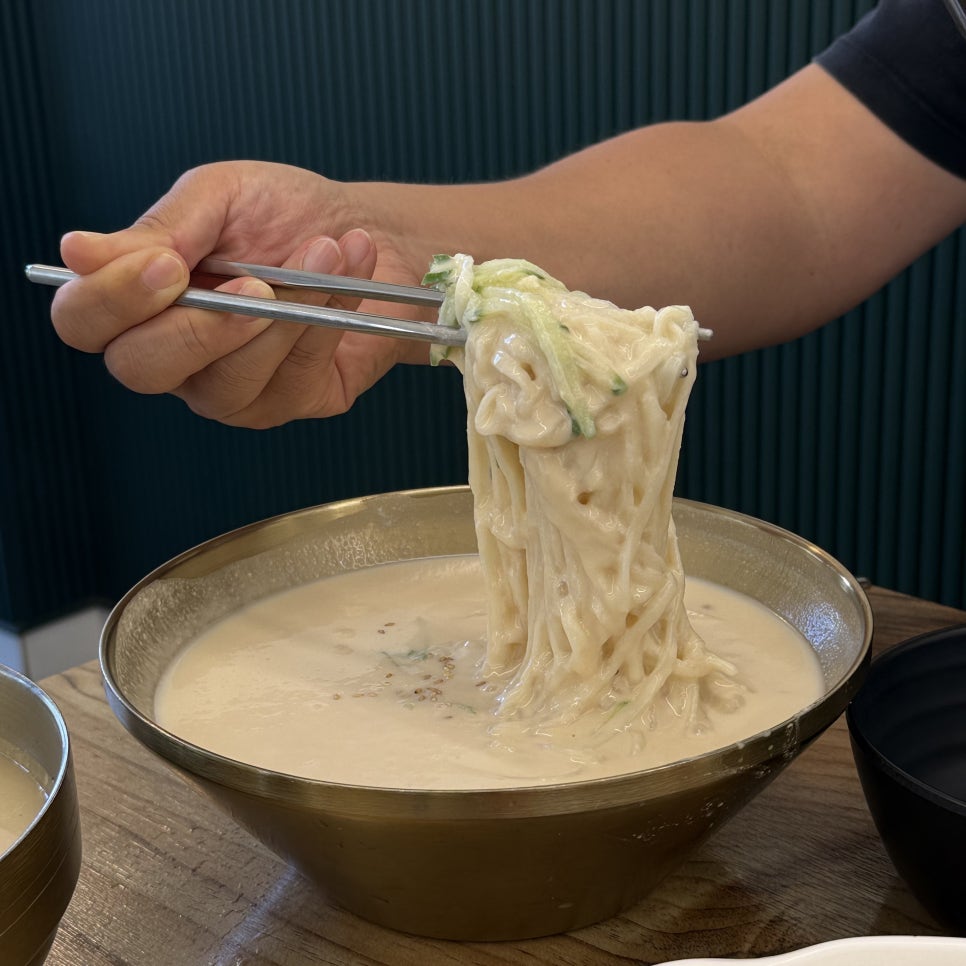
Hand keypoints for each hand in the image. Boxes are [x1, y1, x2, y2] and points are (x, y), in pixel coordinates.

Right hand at [51, 161, 431, 427]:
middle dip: (199, 326)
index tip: (167, 264)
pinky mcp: (287, 403)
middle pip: (141, 369)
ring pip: (226, 382)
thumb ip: (162, 227)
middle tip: (254, 281)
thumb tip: (77, 252)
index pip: (85, 322)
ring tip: (324, 251)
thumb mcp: (221, 197)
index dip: (112, 299)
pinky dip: (323, 323)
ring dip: (283, 314)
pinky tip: (344, 279)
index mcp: (140, 300)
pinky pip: (291, 380)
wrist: (372, 235)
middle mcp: (174, 356)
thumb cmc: (286, 215)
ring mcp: (228, 390)